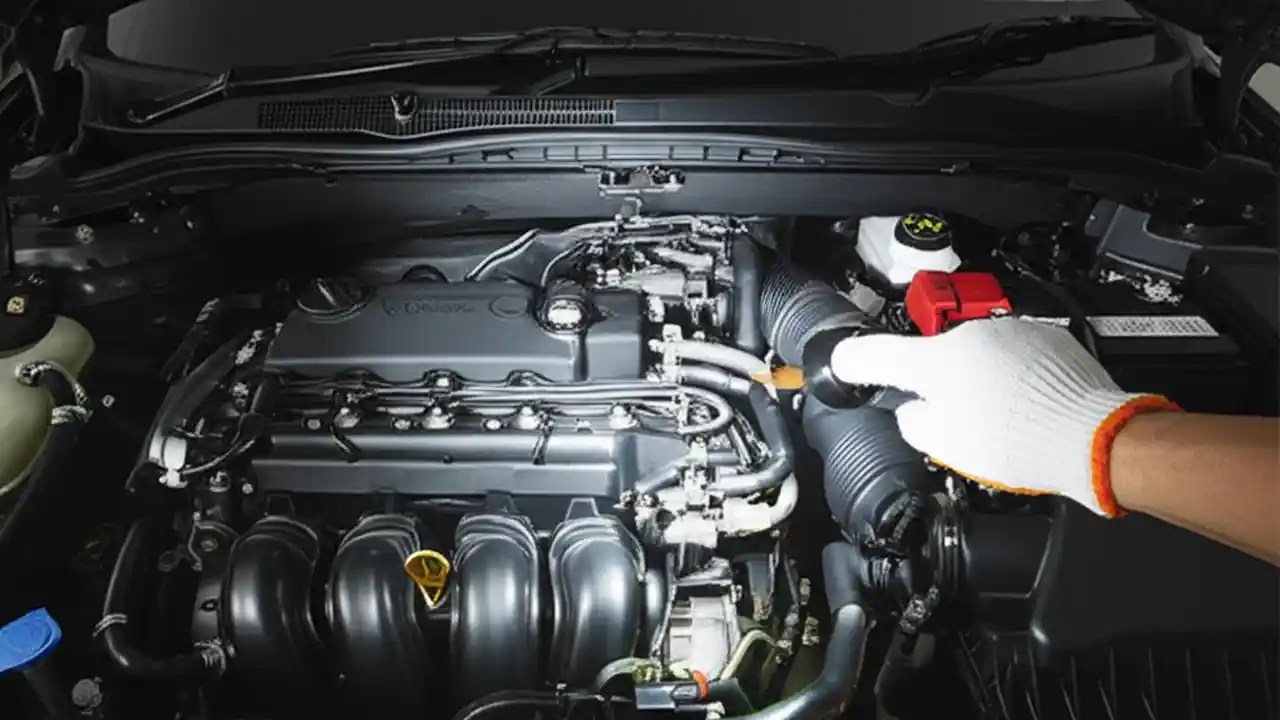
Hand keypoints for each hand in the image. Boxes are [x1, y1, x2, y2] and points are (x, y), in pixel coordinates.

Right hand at [829, 318, 1178, 515]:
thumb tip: (915, 410)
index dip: (854, 362)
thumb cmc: (1018, 444)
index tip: (843, 361)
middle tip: (958, 422)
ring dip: (980, 381)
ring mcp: (1010, 332)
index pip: (878, 355)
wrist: (1090, 437)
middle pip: (935, 359)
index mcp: (935, 362)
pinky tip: (1025, 406)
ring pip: (978, 357)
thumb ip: (916, 421)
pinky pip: (1014, 355)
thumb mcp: (946, 446)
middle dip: (940, 385)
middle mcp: (970, 337)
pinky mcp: (1044, 337)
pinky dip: (1012, 376)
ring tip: (1002, 419)